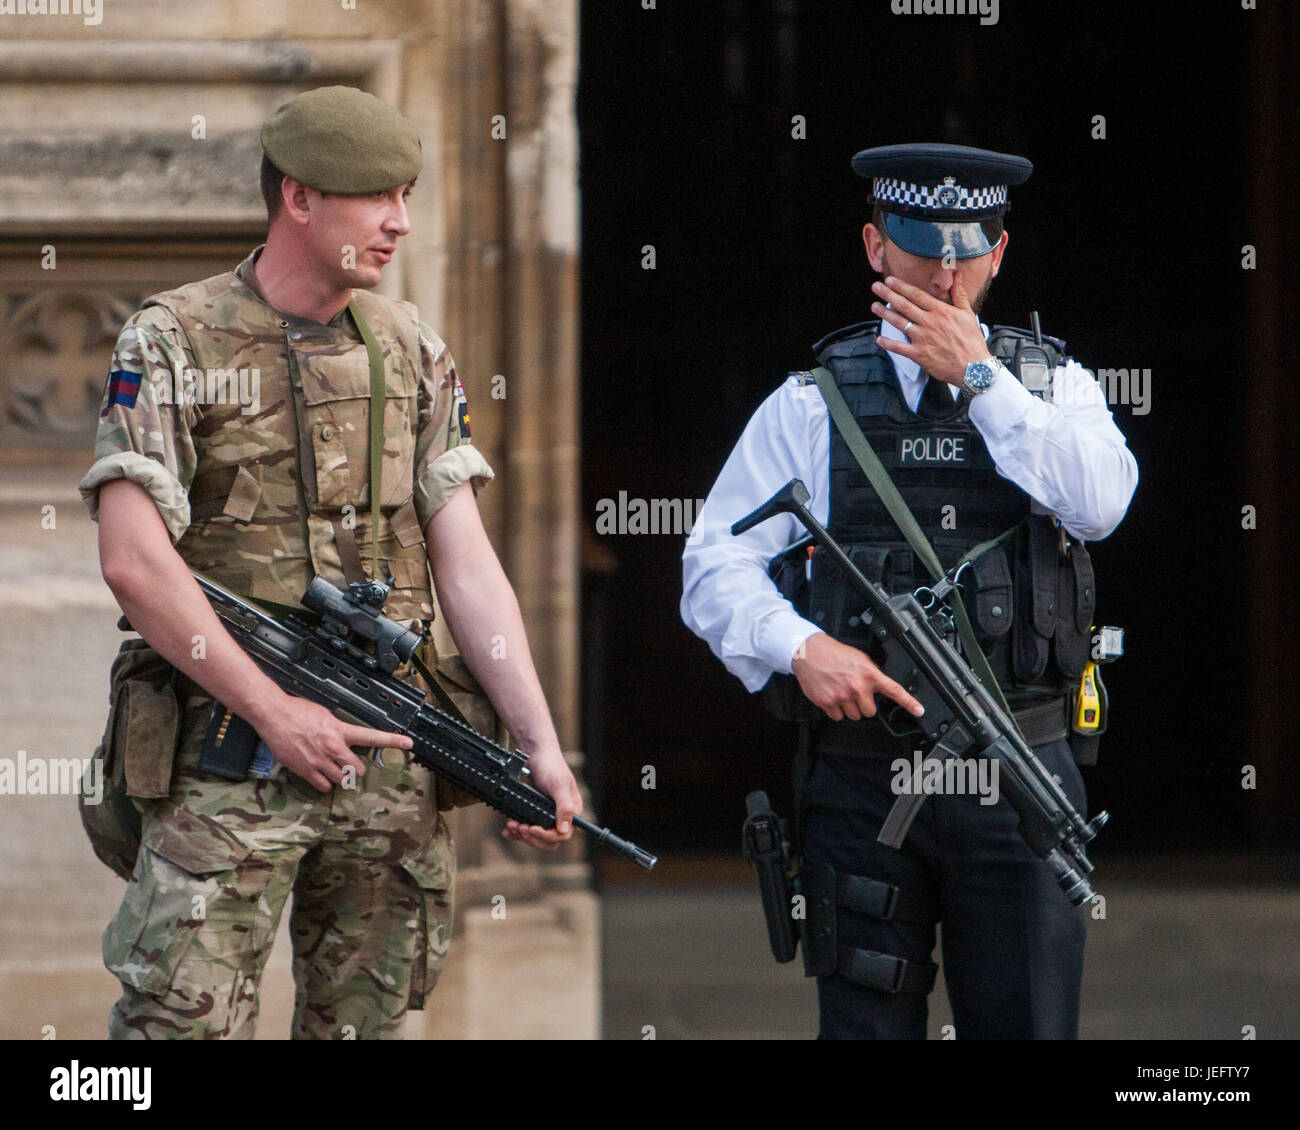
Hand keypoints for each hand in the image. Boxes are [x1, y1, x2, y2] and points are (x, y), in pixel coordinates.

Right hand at [253, 694, 411, 792]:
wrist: (274, 715)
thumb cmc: (297, 711)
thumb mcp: (325, 715)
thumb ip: (338, 728)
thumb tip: (345, 736)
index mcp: (340, 731)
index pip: (372, 736)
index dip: (392, 741)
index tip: (408, 744)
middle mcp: (333, 748)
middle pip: (357, 769)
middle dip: (356, 769)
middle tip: (350, 765)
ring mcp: (319, 761)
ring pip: (341, 780)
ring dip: (341, 777)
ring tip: (334, 769)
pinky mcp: (305, 770)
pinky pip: (323, 786)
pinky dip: (325, 784)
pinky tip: (321, 775)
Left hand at [502, 746, 582, 851]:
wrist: (536, 753)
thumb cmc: (551, 765)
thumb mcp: (558, 785)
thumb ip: (565, 807)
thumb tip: (565, 830)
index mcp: (571, 811)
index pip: (562, 835)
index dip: (546, 836)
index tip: (533, 829)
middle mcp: (560, 815)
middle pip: (549, 840)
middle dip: (532, 837)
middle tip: (520, 827)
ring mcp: (547, 815)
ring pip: (536, 837)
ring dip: (522, 834)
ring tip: (512, 825)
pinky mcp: (535, 812)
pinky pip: (527, 828)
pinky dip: (516, 831)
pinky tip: (508, 829)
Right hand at [792, 632, 924, 721]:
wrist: (809, 652)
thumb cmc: (834, 653)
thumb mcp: (860, 659)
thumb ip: (871, 674)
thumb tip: (880, 687)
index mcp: (869, 674)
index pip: (894, 690)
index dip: (909, 703)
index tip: (920, 711)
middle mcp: (857, 687)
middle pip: (870, 711)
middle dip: (864, 705)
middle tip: (855, 693)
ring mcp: (842, 696)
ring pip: (854, 716)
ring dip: (849, 708)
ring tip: (842, 692)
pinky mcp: (828, 703)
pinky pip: (838, 717)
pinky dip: (836, 710)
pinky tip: (833, 697)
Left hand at [870, 274, 990, 383]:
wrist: (974, 367)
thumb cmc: (971, 340)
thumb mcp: (968, 314)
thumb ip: (959, 294)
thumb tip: (956, 275)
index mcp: (941, 311)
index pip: (917, 295)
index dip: (901, 286)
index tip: (890, 280)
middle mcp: (930, 323)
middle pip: (904, 305)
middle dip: (888, 294)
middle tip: (876, 287)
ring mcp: (923, 338)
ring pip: (900, 323)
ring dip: (884, 314)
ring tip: (874, 306)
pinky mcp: (919, 355)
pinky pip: (899, 348)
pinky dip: (888, 343)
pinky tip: (879, 339)